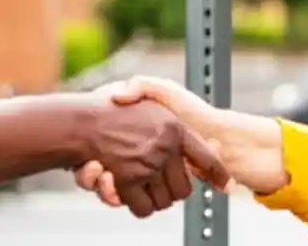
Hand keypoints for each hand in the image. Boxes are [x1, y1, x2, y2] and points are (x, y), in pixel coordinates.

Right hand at [80, 92, 231, 217]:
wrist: (79, 119)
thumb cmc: (109, 107)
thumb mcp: (147, 99)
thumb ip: (170, 118)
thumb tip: (198, 143)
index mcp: (174, 127)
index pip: (206, 156)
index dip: (218, 173)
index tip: (228, 186)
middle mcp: (165, 146)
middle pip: (183, 189)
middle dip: (173, 192)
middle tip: (160, 187)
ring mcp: (147, 164)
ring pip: (164, 201)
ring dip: (153, 199)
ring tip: (140, 186)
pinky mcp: (128, 180)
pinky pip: (143, 207)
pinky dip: (136, 205)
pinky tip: (124, 191)